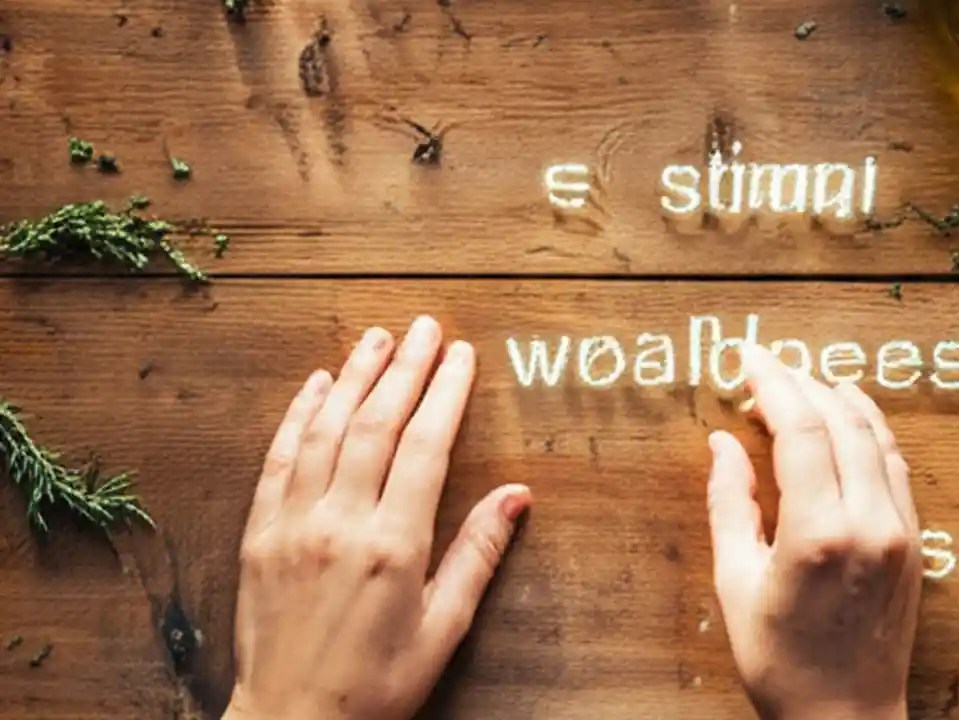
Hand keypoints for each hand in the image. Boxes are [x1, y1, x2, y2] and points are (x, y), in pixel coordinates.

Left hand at [224, 316, 531, 719]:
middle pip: (375, 423)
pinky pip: (278, 459)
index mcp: (393, 545)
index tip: (462, 355)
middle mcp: (340, 523)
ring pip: (325, 430)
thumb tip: (517, 495)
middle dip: (405, 368)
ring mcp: (293, 524)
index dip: (446, 393)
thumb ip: (479, 554)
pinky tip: (314, 385)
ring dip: (352, 377)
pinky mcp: (259, 534)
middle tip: (426, 326)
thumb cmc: (377, 686)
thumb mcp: (443, 628)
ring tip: (377, 338)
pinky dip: (298, 416)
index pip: (424, 446)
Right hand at [707, 345, 920, 719]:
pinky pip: (896, 466)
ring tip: (806, 380)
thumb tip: (723, 442)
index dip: (772, 381)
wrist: (845, 718)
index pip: (799, 426)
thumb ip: (729, 503)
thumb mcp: (735, 583)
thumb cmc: (780, 660)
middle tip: (766, 367)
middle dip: (801, 382)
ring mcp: (899, 532)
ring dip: (840, 399)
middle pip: (840, 421)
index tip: (748, 356)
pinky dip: (872, 431)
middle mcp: (869, 523)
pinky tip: (851, 417)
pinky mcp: (914, 543)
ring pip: (877, 437)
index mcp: (817, 532)